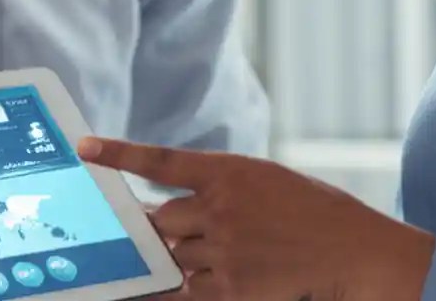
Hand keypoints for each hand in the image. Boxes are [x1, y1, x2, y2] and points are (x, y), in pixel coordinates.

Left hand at [79, 138, 435, 300]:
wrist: (351, 249)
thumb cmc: (310, 211)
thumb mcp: (263, 181)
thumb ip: (216, 187)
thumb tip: (168, 204)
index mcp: (228, 171)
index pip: (160, 160)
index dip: (118, 153)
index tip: (84, 148)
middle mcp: (220, 208)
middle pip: (160, 219)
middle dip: (156, 229)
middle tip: (150, 232)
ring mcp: (224, 250)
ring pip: (172, 255)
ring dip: (174, 258)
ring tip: (195, 256)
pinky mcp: (231, 288)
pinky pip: (184, 290)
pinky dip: (176, 288)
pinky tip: (169, 284)